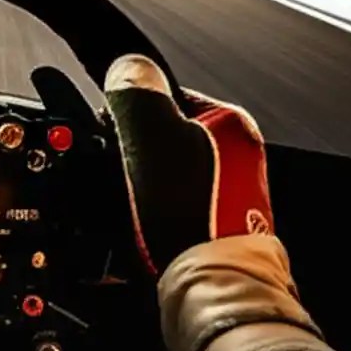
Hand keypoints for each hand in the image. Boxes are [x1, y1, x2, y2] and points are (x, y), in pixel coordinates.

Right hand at [103, 54, 273, 275]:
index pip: (167, 94)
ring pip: (165, 176)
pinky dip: (154, 216)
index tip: (112, 130)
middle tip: (123, 173)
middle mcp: (238, 157)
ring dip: (141, 188)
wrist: (212, 285)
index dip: (130, 110)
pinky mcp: (216, 228)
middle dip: (135, 155)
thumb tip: (128, 65)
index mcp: (230, 123)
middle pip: (164, 137)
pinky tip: (145, 228)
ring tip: (135, 207)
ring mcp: (230, 195)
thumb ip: (136, 88)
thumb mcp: (150, 131)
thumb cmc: (190, 210)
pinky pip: (172, 209)